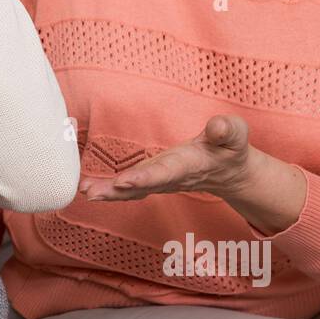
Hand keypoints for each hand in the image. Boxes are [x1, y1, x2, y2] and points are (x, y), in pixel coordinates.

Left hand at [77, 114, 253, 201]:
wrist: (229, 171)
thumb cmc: (230, 148)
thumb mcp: (235, 135)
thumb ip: (227, 130)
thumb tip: (217, 125)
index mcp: (189, 165)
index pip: (165, 172)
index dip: (145, 178)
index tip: (124, 181)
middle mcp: (171, 177)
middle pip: (141, 186)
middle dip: (117, 191)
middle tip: (91, 192)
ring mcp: (160, 181)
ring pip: (131, 191)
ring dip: (107, 192)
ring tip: (84, 191)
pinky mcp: (152, 181)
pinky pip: (128, 189)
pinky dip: (109, 190)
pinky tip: (88, 188)